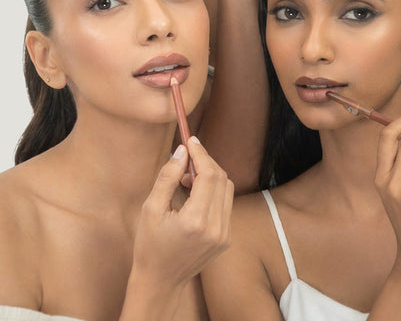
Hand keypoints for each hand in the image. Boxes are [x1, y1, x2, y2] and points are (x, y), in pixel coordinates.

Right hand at [131, 138, 233, 287]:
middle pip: (222, 178)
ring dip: (210, 176)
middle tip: (185, 158)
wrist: (160, 282)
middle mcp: (216, 228)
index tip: (190, 140)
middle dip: (205, 162)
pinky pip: (225, 203)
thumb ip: (168, 176)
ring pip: (227, 189)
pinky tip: (194, 194)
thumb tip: (182, 150)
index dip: (201, 153)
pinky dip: (213, 191)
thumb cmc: (150, 245)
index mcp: (195, 221)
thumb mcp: (151, 208)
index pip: (209, 175)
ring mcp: (224, 235)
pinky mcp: (226, 238)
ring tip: (186, 179)